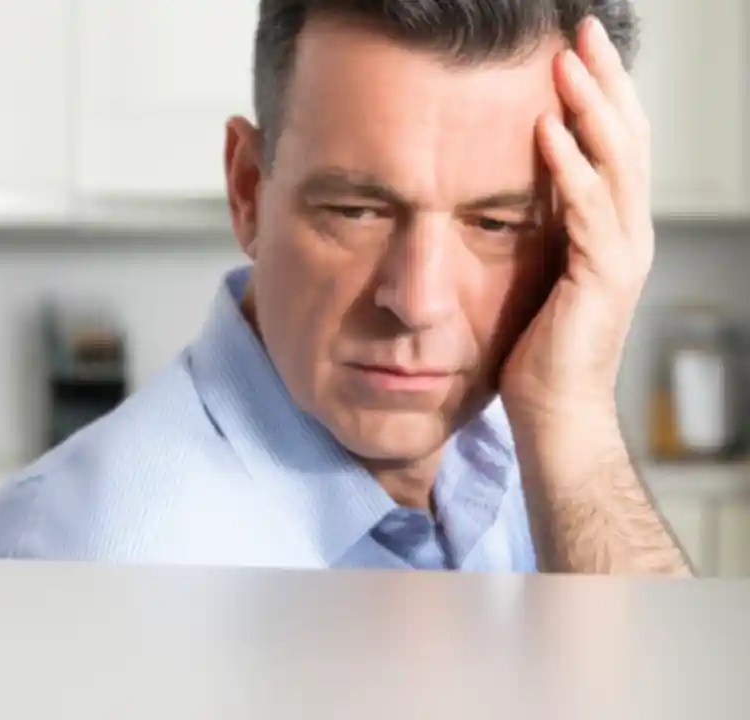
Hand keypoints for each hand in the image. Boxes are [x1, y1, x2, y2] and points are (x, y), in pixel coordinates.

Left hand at [500, 17, 653, 442]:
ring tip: (565, 62)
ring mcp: (622, 253)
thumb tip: (510, 186)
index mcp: (613, 228)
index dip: (599, 93)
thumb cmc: (538, 349)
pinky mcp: (603, 278)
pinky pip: (587, 210)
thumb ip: (539, 227)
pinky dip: (570, 167)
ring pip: (617, 162)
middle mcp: (628, 232)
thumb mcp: (537, 272)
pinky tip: (547, 130)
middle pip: (627, 137)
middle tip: (580, 30)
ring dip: (591, 107)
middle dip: (603, 80)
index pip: (614, 144)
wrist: (556, 413)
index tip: (572, 47)